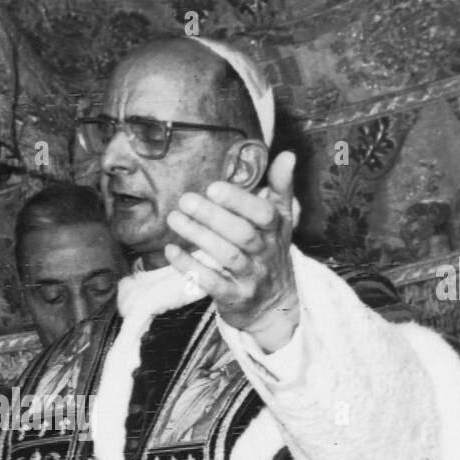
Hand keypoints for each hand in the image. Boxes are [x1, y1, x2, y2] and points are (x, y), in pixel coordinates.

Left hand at [163, 151, 298, 350]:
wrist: (274, 305)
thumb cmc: (270, 253)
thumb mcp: (280, 221)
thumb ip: (280, 188)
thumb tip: (288, 154)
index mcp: (275, 230)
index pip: (264, 214)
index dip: (240, 201)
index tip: (214, 187)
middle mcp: (266, 254)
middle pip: (243, 234)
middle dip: (213, 216)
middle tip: (186, 199)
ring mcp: (251, 277)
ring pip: (227, 256)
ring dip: (199, 237)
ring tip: (175, 218)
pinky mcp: (234, 298)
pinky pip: (212, 283)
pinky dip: (191, 267)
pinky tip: (171, 251)